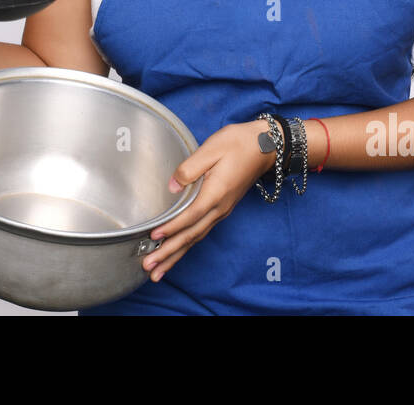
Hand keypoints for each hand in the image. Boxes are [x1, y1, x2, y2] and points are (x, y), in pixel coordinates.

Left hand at [142, 120, 274, 282]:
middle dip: (169, 253)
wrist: (264, 147)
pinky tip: (177, 251)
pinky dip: (186, 245)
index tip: (153, 237)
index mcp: (215, 194)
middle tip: (148, 267)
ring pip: (196, 238)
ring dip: (176, 255)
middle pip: (191, 236)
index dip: (171, 228)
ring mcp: (221, 211)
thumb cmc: (238, 144)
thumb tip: (172, 187)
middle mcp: (219, 208)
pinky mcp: (221, 209)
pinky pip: (201, 231)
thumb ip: (189, 168)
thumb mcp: (211, 148)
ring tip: (158, 270)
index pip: (189, 217)